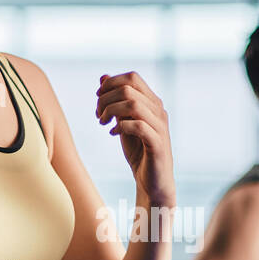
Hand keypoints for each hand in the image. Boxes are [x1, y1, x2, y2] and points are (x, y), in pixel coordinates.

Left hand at [95, 71, 174, 204]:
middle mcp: (159, 111)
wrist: (153, 182)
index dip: (111, 83)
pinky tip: (113, 133)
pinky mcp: (158, 144)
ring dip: (111, 111)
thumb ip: (116, 101)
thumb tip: (103, 77)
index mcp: (152, 103)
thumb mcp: (122, 122)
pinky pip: (138, 126)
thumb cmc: (139, 152)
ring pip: (133, 105)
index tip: (98, 98)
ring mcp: (160, 127)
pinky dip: (121, 126)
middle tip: (98, 115)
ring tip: (103, 123)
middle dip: (106, 98)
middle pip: (129, 88)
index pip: (133, 78)